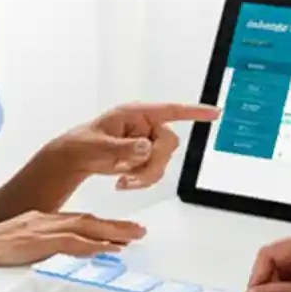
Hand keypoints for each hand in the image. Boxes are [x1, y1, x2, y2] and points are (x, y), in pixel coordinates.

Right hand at [0, 210, 146, 268]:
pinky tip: (109, 249)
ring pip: (86, 228)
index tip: (120, 231)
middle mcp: (46, 220)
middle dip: (115, 226)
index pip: (77, 221)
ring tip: (134, 237)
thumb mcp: (18, 243)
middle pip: (88, 221)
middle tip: (140, 230)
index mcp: (41, 219)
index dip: (101, 226)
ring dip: (113, 233)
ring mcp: (44, 229)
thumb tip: (49, 255)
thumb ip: (37, 246)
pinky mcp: (41, 241)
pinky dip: (93, 245)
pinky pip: (73, 242)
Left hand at [46, 102, 220, 190]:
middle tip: (130, 175)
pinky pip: (156, 171)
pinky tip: (123, 181)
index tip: (214, 112)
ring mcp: (146, 142)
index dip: (194, 112)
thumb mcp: (99, 146)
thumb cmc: (82, 143)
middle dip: (153, 163)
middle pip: (169, 143)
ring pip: (164, 161)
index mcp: (135, 114)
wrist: (75, 159)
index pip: (170, 110)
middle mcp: (145, 126)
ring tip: (123, 180)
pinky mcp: (145, 157)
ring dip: (146, 175)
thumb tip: (146, 147)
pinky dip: (142, 180)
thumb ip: (123, 147)